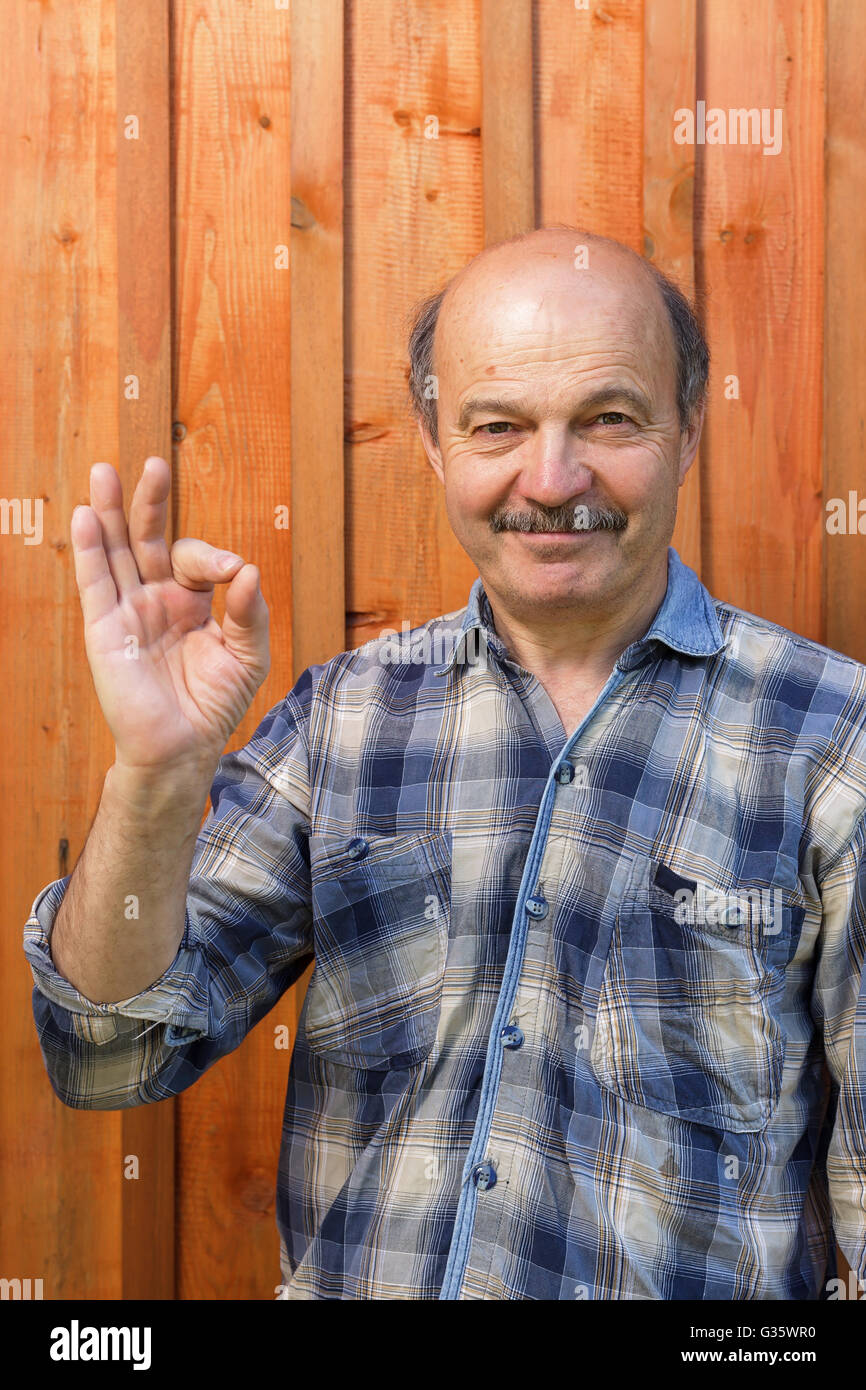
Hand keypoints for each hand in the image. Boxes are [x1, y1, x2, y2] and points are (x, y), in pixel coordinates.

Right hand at [71, 457, 270, 772]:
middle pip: (149, 539)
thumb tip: (246, 570)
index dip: (212, 558)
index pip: (195, 560)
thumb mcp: (248, 654)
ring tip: (105, 472)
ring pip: (116, 551)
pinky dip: (89, 548)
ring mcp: (128, 610)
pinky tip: (84, 516)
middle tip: (155, 464)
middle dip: (151, 502)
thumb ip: (249, 611)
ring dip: (110, 511)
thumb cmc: (216, 702)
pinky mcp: (105, 628)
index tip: (230, 572)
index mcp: (192, 601)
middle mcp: (157, 599)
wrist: (182, 746)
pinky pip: (95, 582)